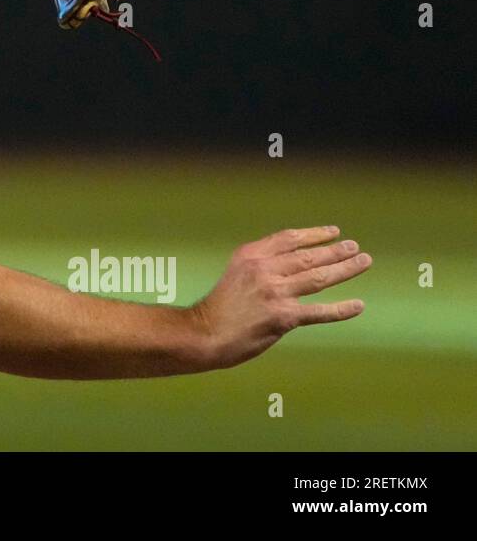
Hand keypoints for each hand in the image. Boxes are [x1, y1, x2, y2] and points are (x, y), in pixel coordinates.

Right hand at [191, 226, 370, 369]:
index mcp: (251, 255)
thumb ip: (262, 267)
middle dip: (336, 251)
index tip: (334, 232)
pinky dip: (341, 309)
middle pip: (309, 256)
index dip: (315, 234)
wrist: (203, 332)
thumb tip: (293, 266)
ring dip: (345, 269)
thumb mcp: (235, 273)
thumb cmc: (219, 307)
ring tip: (363, 262)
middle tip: (355, 248)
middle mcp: (265, 269)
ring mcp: (275, 292)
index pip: (290, 239)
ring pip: (318, 277)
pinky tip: (358, 305)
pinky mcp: (283, 317)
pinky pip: (319, 311)